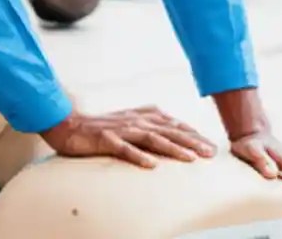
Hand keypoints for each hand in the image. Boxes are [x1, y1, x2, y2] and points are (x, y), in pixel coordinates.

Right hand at [41, 106, 216, 168]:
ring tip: (190, 158)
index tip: (211, 146)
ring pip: (152, 139)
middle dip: (192, 142)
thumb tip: (178, 129)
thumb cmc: (103, 127)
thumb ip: (153, 123)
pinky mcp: (106, 140)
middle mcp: (136, 120)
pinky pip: (124, 149)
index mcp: (144, 115)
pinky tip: (152, 165)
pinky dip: (139, 156)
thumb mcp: (132, 121)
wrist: (70, 126)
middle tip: (210, 153)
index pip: (174, 125)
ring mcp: (122, 130)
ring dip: (173, 148)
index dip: (194, 135)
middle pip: (169, 131)